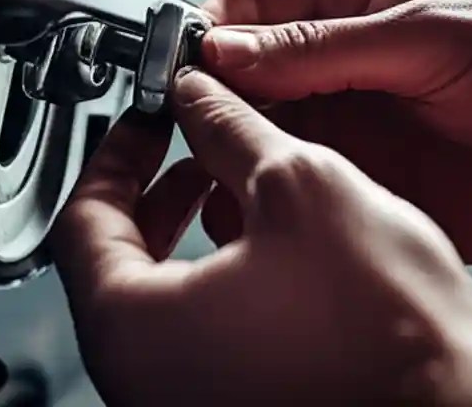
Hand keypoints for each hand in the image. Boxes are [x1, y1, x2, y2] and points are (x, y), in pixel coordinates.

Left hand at [53, 70, 471, 405]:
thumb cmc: (391, 338)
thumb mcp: (300, 187)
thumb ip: (228, 129)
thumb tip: (196, 96)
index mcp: (131, 327)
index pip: (80, 219)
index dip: (117, 153)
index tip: (146, 124)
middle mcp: (140, 380)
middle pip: (111, 261)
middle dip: (150, 192)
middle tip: (183, 148)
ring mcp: (180, 402)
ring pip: (155, 300)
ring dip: (183, 234)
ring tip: (229, 186)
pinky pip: (194, 338)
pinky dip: (212, 284)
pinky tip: (263, 250)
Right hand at [199, 0, 471, 263]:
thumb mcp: (432, 35)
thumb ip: (326, 46)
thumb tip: (227, 48)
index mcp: (356, 2)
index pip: (255, 4)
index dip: (213, 27)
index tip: (184, 60)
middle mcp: (344, 65)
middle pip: (246, 77)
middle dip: (210, 98)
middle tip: (186, 125)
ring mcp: (356, 127)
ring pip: (265, 138)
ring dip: (232, 154)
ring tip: (213, 174)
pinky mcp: (372, 185)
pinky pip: (304, 191)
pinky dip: (270, 202)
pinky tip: (253, 211)